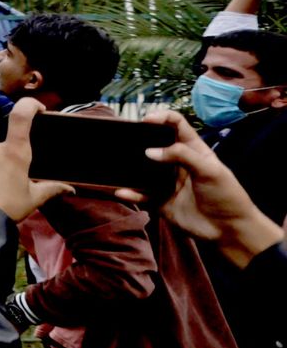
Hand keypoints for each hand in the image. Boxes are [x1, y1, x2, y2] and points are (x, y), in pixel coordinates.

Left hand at [0, 99, 73, 221]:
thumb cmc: (8, 208)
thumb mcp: (33, 199)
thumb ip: (52, 189)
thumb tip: (70, 189)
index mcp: (14, 152)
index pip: (21, 116)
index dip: (30, 106)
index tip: (38, 109)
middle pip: (4, 147)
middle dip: (7, 160)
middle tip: (10, 182)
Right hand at [121, 110, 285, 266]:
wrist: (229, 230)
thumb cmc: (226, 195)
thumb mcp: (210, 170)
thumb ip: (182, 155)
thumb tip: (149, 151)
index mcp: (193, 150)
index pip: (176, 125)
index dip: (162, 117)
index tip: (146, 120)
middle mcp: (177, 163)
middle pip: (155, 144)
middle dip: (140, 139)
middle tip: (125, 140)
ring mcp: (167, 182)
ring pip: (144, 170)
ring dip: (131, 167)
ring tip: (118, 163)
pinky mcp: (160, 201)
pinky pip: (141, 195)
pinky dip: (130, 193)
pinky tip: (121, 191)